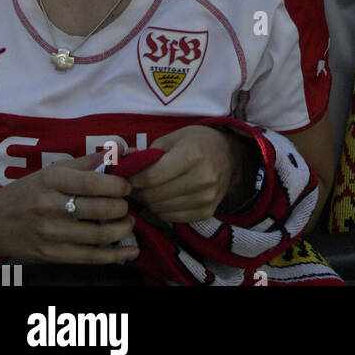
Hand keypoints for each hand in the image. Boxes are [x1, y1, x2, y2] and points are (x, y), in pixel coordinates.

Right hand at [0, 154, 136, 264]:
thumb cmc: (30, 190)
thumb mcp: (54, 170)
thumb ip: (89, 161)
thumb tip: (121, 149)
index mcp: (52, 180)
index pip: (92, 182)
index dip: (117, 185)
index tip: (127, 187)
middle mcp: (50, 206)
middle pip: (98, 210)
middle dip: (122, 208)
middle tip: (127, 206)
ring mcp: (50, 233)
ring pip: (97, 235)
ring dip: (121, 230)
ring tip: (127, 223)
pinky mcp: (51, 255)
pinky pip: (89, 257)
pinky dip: (114, 256)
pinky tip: (130, 251)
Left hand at [128, 125, 254, 222]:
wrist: (231, 157)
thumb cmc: (199, 142)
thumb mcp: (176, 137)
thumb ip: (150, 152)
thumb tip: (124, 164)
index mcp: (193, 154)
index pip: (153, 176)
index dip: (134, 179)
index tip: (126, 176)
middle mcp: (202, 178)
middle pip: (155, 195)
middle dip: (138, 191)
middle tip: (132, 186)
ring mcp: (206, 198)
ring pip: (161, 209)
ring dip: (148, 202)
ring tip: (146, 191)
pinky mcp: (206, 212)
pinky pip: (172, 218)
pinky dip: (161, 210)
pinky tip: (161, 198)